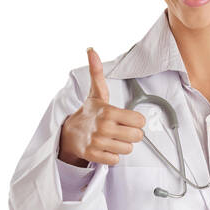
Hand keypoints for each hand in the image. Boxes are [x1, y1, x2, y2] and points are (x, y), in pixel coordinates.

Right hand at [58, 48, 146, 166]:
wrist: (68, 133)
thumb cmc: (89, 113)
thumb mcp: (96, 93)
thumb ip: (97, 72)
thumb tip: (91, 50)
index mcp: (108, 112)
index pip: (140, 121)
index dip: (136, 121)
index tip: (127, 119)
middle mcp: (104, 127)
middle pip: (137, 137)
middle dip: (131, 134)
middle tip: (121, 130)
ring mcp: (98, 142)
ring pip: (128, 149)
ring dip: (122, 146)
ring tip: (112, 138)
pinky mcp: (93, 155)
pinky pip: (115, 160)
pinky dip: (112, 156)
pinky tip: (106, 147)